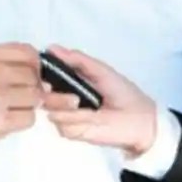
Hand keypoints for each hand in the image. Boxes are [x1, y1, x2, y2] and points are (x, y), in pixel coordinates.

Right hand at [0, 43, 41, 153]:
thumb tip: (33, 77)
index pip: (29, 53)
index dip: (34, 66)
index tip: (28, 76)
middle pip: (35, 77)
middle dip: (32, 88)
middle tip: (18, 98)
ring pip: (36, 98)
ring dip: (27, 106)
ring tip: (9, 111)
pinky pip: (28, 119)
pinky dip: (21, 122)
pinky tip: (5, 122)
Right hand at [40, 45, 157, 157]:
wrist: (140, 121)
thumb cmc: (123, 93)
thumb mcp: (101, 71)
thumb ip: (78, 60)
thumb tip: (51, 48)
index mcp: (70, 81)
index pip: (45, 76)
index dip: (40, 73)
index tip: (42, 70)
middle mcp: (64, 98)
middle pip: (42, 95)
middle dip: (51, 93)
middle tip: (67, 94)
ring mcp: (67, 116)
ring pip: (50, 111)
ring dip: (64, 107)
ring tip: (81, 105)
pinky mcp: (73, 133)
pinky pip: (62, 126)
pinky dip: (74, 121)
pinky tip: (89, 119)